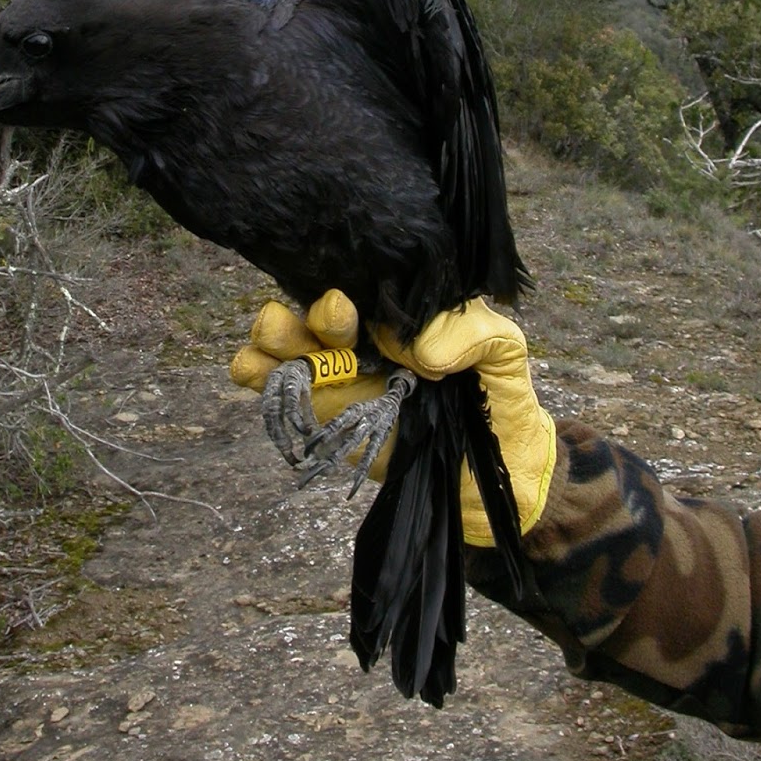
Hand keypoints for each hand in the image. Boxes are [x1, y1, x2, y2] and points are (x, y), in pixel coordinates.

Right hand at [231, 291, 556, 546]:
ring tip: (279, 349)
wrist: (494, 477)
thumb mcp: (504, 354)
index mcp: (397, 315)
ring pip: (284, 345)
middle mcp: (361, 341)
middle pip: (311, 311)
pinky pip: (278, 391)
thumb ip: (475, 335)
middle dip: (307, 315)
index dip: (347, 290)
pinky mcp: (323, 417)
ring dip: (272, 339)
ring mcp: (337, 377)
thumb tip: (422, 347)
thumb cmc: (502, 401)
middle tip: (334, 329)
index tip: (354, 309)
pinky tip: (258, 373)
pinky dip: (256, 376)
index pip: (357, 284)